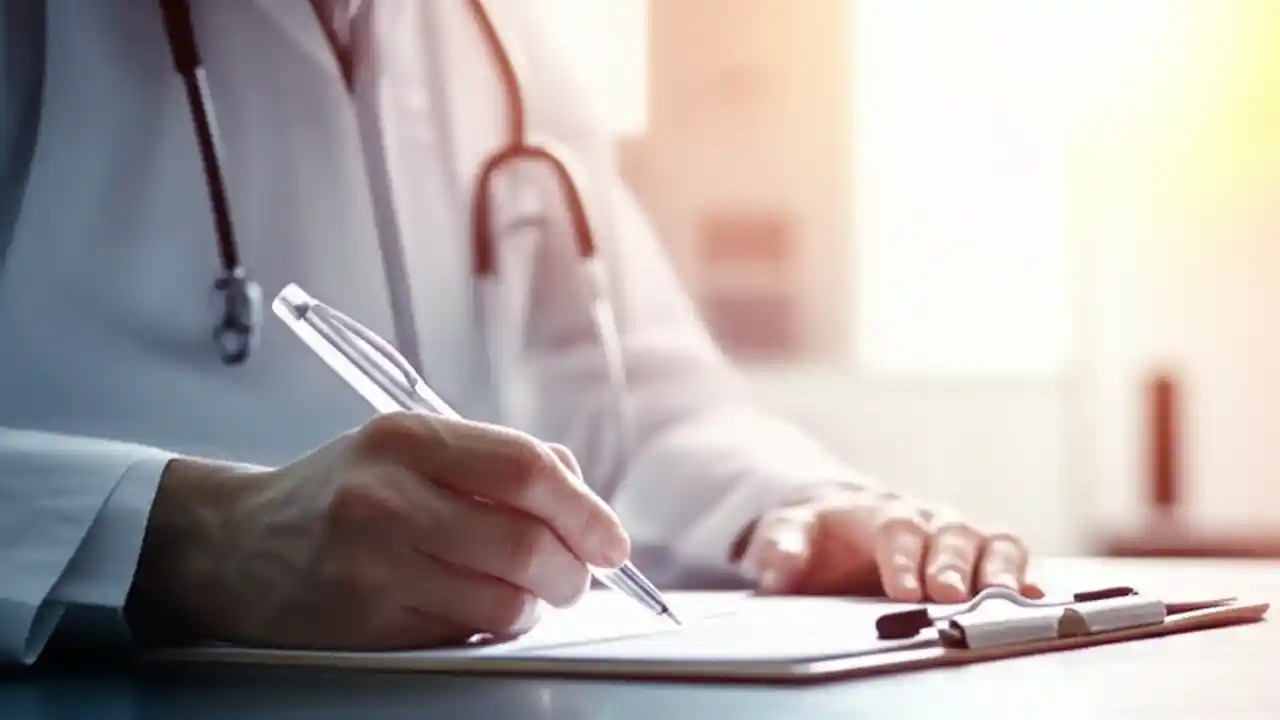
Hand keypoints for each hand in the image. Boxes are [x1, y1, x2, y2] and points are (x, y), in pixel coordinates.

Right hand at [133, 412, 628, 648]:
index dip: (585, 509)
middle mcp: (387, 495)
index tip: (611, 540)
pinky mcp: (363, 620)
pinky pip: (464, 630)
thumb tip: (580, 490)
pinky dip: (491, 624)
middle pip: (525, 541)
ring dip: (536, 604)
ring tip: (528, 593)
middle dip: (572, 569)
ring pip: (504, 597)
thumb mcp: (407, 447)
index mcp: (408, 437)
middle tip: (577, 577)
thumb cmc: (338, 492)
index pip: (527, 468)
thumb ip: (493, 460)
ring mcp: (372, 561)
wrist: (234, 544)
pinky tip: (478, 607)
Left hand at [734, 484, 1038, 602]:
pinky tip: (1040, 594)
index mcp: (879, 513)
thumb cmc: (819, 530)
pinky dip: (1029, 572)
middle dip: (954, 563)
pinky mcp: (983, 554)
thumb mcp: (788, 531)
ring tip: (1007, 596)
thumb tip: (773, 574)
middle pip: (951, 532)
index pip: (896, 529)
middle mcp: (928, 518)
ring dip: (1001, 568)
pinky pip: (1012, 556)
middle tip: (952, 593)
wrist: (841, 516)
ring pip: (991, 540)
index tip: (904, 589)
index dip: (903, 557)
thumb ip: (779, 547)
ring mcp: (959, 535)